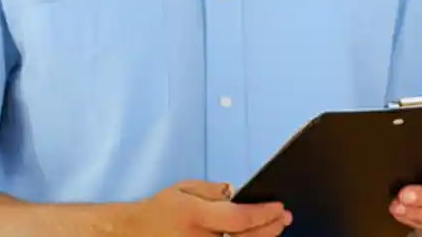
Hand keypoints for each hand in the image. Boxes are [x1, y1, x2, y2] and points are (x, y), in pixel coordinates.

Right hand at [116, 180, 291, 235]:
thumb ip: (212, 190)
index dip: (264, 213)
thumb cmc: (161, 210)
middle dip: (271, 228)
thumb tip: (238, 192)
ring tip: (275, 229)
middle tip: (284, 217)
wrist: (137, 234)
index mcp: (196, 217)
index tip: (279, 207)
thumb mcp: (184, 189)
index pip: (240, 218)